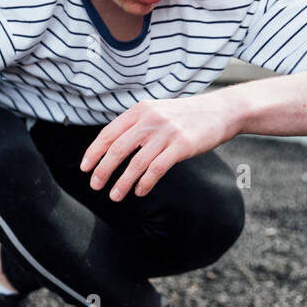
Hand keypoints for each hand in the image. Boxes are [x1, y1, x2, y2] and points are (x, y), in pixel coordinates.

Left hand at [79, 95, 237, 199]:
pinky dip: (144, 183)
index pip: (108, 133)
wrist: (221, 110)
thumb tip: (112, 147)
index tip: (84, 168)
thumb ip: (136, 124)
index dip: (94, 152)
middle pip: (117, 149)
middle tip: (95, 185)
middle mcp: (150, 119)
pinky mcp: (182, 146)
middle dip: (103, 170)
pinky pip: (156, 169)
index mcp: (140, 110)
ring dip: (122, 183)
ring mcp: (166, 132)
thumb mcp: (157, 111)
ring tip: (114, 196)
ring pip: (135, 163)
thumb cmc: (186, 116)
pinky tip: (140, 192)